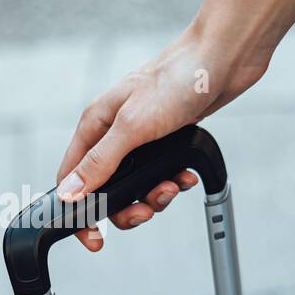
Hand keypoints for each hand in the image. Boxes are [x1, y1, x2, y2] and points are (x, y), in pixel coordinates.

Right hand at [54, 25, 267, 250]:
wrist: (224, 57)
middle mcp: (113, 131)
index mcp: (95, 125)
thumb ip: (101, 161)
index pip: (71, 177)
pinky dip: (173, 181)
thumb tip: (70, 193)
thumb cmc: (177, 79)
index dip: (78, 211)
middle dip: (126, 208)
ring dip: (154, 195)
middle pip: (105, 188)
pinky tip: (186, 174)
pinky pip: (162, 173)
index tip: (95, 237)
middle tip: (146, 211)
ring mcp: (141, 136)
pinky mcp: (166, 138)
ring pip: (136, 184)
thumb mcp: (133, 126)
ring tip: (172, 187)